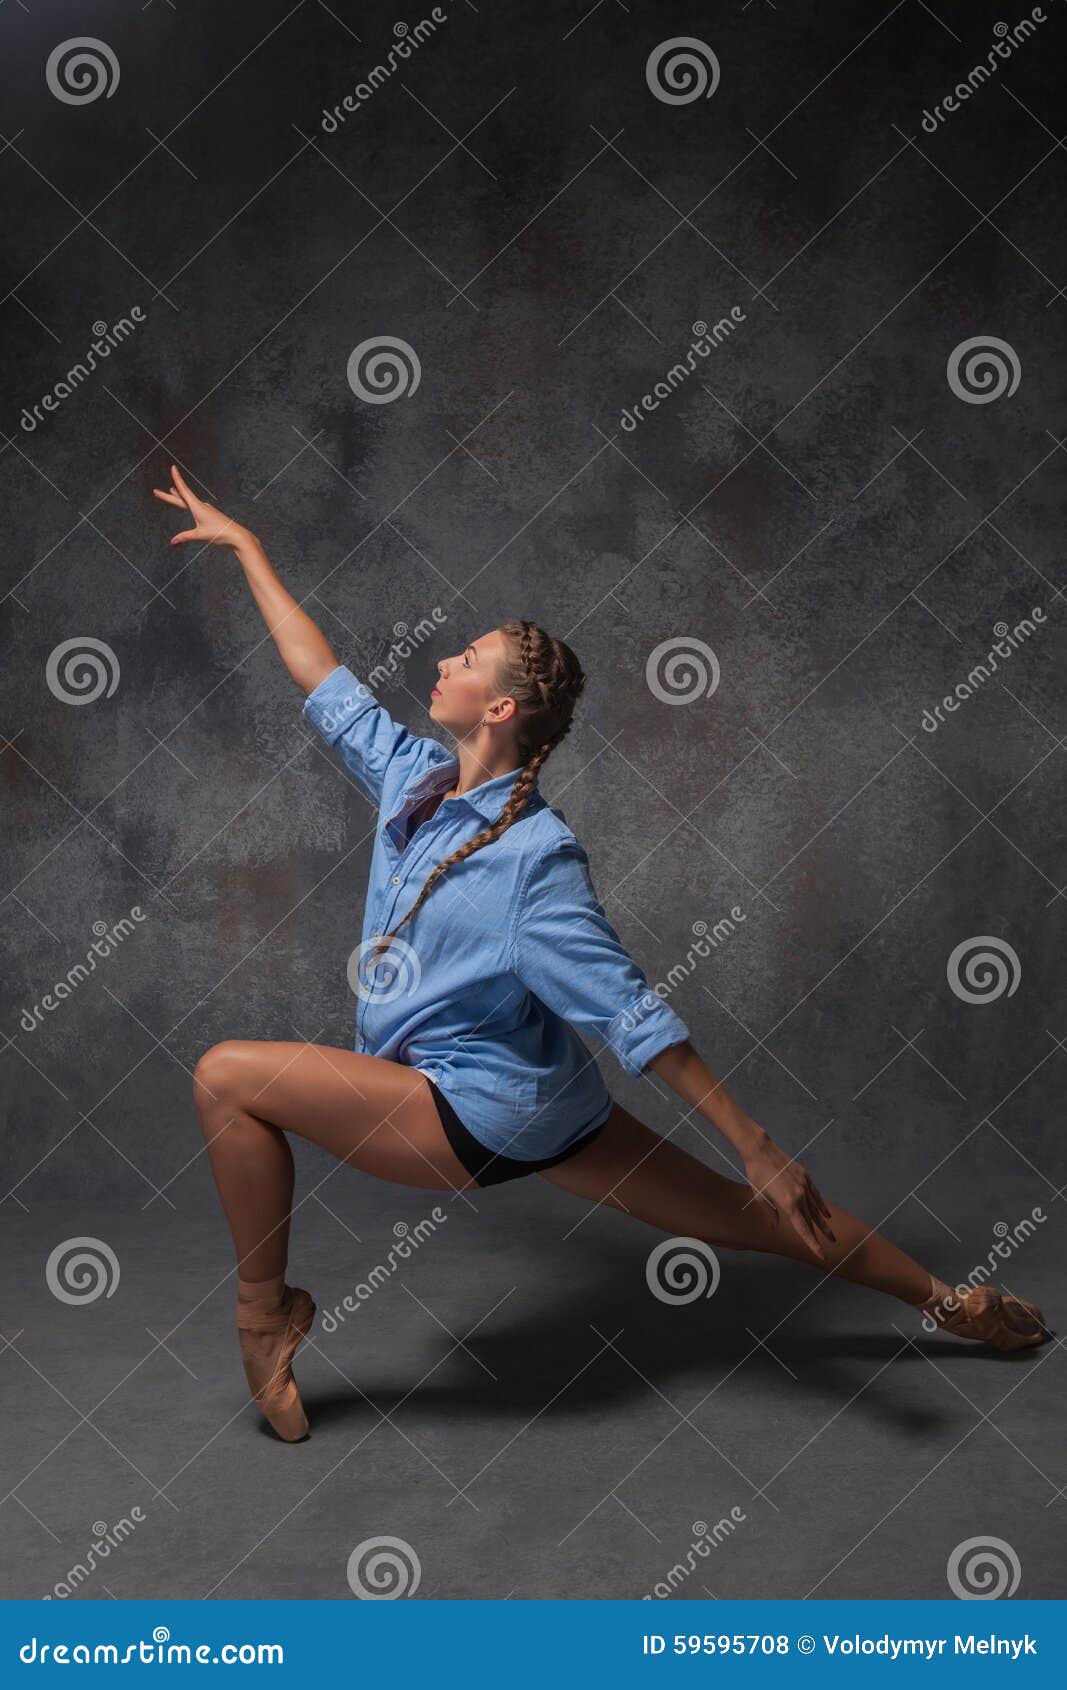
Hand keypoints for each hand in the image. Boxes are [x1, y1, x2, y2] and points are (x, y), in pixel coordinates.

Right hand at [152, 463, 251, 551]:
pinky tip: (188, 503)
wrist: (236, 535)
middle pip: (181, 498)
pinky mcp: (209, 514)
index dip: (177, 479)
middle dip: (168, 495)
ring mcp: (205, 509)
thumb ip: (185, 537)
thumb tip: (173, 541)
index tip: (173, 467)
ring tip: (171, 490)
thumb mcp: (200, 535)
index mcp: (197, 507)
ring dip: (179, 496)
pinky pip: (195, 506)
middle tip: (155, 491)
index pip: (184, 490)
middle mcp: (201, 505)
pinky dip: (188, 502)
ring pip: (188, 501)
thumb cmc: (219, 534)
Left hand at [742, 1135, 836, 1260]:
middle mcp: (800, 1196)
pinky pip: (815, 1195)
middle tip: (830, 1246)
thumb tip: (775, 1226)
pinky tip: (826, 1214)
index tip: (822, 1255)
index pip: (803, 1229)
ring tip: (831, 1234)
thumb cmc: (757, 1175)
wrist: (761, 1151)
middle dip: (819, 1235)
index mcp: (788, 1204)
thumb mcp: (759, 1197)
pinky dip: (821, 1205)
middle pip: (811, 1220)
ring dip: (823, 1223)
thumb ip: (770, 1213)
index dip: (813, 1244)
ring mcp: (804, 1185)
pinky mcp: (805, 1176)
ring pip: (816, 1209)